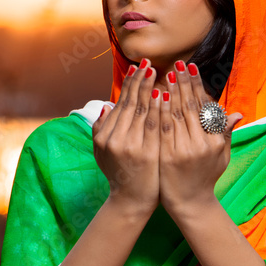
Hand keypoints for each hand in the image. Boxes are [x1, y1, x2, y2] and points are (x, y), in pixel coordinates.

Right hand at [92, 59, 160, 215]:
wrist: (131, 202)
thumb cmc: (120, 175)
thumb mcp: (102, 153)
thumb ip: (101, 130)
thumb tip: (106, 106)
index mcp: (105, 136)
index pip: (120, 103)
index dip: (130, 84)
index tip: (138, 68)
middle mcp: (115, 139)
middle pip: (131, 103)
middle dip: (141, 80)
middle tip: (150, 63)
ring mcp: (131, 146)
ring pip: (142, 111)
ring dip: (151, 88)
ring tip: (159, 71)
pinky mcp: (147, 153)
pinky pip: (155, 126)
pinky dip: (159, 108)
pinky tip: (165, 94)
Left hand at [159, 60, 241, 219]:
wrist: (190, 204)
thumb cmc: (206, 177)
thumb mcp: (221, 156)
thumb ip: (225, 133)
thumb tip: (236, 113)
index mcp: (215, 141)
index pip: (205, 107)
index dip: (197, 86)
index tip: (192, 69)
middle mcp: (202, 144)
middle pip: (190, 107)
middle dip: (183, 83)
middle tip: (177, 64)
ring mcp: (184, 150)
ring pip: (175, 114)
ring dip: (170, 92)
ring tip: (165, 74)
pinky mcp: (168, 156)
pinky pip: (162, 128)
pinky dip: (159, 111)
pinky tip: (154, 96)